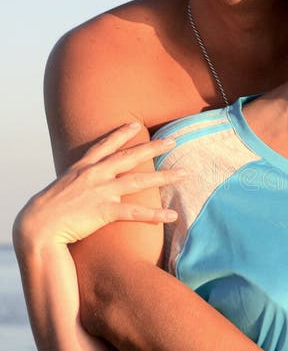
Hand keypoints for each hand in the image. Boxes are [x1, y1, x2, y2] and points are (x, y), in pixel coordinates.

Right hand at [14, 122, 184, 247]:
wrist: (38, 226)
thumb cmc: (48, 211)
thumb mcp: (61, 190)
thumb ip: (76, 185)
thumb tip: (83, 188)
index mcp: (83, 168)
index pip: (105, 145)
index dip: (121, 134)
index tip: (134, 124)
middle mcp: (95, 175)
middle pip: (130, 157)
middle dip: (154, 147)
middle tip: (174, 140)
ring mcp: (101, 191)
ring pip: (139, 181)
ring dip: (164, 177)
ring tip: (184, 174)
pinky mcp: (104, 211)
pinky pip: (135, 212)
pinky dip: (155, 215)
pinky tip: (172, 216)